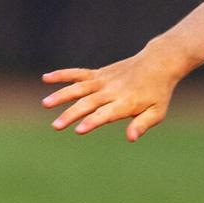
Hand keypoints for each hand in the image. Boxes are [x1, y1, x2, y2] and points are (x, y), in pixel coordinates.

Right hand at [42, 41, 186, 140]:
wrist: (158, 64)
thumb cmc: (158, 93)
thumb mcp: (157, 112)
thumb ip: (142, 125)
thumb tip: (131, 138)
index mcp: (126, 103)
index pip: (106, 114)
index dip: (93, 122)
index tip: (78, 130)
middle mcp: (111, 91)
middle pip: (88, 104)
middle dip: (71, 114)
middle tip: (56, 126)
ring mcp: (103, 81)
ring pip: (79, 88)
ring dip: (61, 95)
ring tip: (45, 104)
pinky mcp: (99, 73)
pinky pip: (78, 73)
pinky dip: (63, 75)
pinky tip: (46, 78)